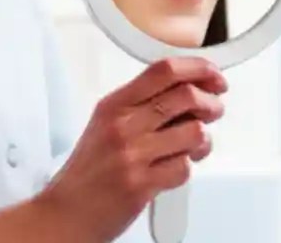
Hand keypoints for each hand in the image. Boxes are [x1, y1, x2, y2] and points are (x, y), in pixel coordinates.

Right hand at [35, 57, 226, 241]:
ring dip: (203, 140)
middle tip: (213, 110)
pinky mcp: (142, 184)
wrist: (67, 212)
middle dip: (211, 103)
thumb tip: (186, 92)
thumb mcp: (105, 124)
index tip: (213, 75)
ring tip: (194, 146)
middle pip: (186, 95)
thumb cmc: (89, 171)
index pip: (163, 70)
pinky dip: (187, 168)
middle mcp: (123, 124)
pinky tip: (175, 168)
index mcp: (114, 104)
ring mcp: (133, 154)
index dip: (197, 68)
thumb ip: (140, 106)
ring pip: (194, 131)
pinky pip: (185, 167)